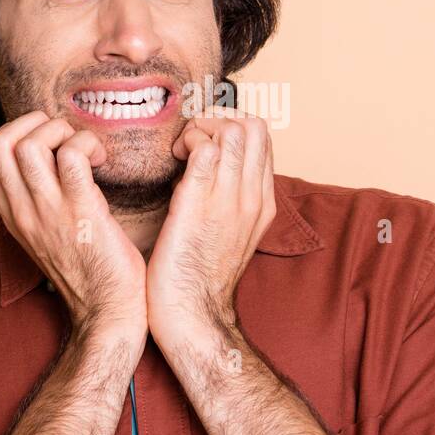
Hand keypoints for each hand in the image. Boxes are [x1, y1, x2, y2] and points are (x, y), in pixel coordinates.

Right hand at [0, 110, 146, 348]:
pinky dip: (87, 144)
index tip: (48, 144)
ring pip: (29, 145)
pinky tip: (103, 160)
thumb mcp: (48, 235)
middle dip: (34, 123)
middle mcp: (23, 211)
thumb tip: (49, 166)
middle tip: (66, 139)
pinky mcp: (82, 212)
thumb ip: (39, 203)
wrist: (107, 313)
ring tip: (86, 150)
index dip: (13, 133)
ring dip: (61, 131)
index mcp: (13, 215)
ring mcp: (49, 212)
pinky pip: (71, 157)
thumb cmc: (89, 272)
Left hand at [145, 105, 276, 352]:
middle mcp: (252, 196)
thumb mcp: (230, 237)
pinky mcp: (199, 202)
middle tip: (192, 140)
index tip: (204, 145)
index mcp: (263, 204)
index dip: (230, 129)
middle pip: (255, 126)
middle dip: (219, 119)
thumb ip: (230, 204)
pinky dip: (187, 142)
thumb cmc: (200, 279)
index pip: (263, 140)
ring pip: (234, 129)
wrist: (193, 316)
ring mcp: (229, 199)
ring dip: (202, 127)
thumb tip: (213, 175)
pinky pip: (204, 148)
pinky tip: (172, 161)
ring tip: (182, 151)